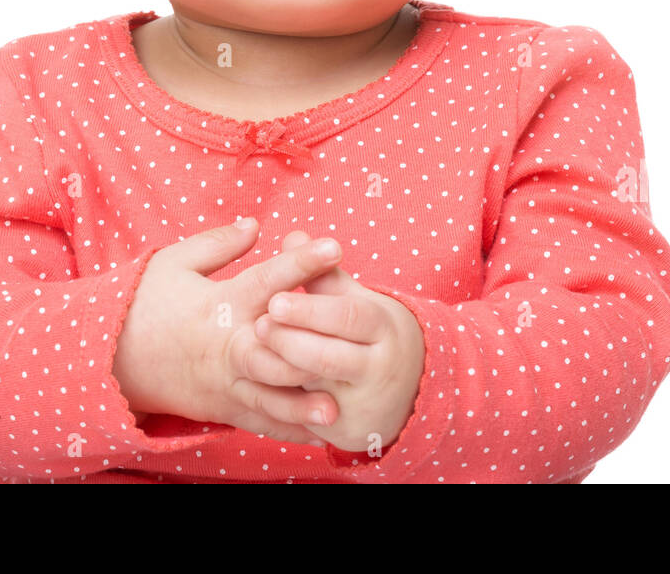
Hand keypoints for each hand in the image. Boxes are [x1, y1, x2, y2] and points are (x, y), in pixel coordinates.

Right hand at [113, 218, 346, 446]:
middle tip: (345, 343)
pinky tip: (320, 433)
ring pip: (265, 395)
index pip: (265, 280)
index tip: (335, 249)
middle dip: (306, 346)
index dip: (300, 264)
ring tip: (335, 407)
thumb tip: (255, 223)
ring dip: (299, 404)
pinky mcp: (221, 408)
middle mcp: (224, 345)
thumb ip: (218, 245)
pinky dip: (286, 429)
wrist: (108, 358)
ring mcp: (222, 382)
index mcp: (218, 303)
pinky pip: (256, 421)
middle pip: (269, 349)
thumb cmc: (145, 303)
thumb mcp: (173, 263)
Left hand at [252, 231, 425, 456]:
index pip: (348, 316)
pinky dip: (286, 403)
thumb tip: (293, 236)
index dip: (311, 309)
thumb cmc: (372, 331)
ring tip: (255, 353)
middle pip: (331, 356)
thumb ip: (322, 273)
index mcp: (384, 327)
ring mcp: (364, 404)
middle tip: (259, 326)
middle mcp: (380, 368)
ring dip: (284, 373)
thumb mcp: (357, 299)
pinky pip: (311, 418)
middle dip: (292, 341)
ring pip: (318, 390)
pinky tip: (261, 387)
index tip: (276, 300)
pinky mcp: (348, 433)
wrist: (414, 386)